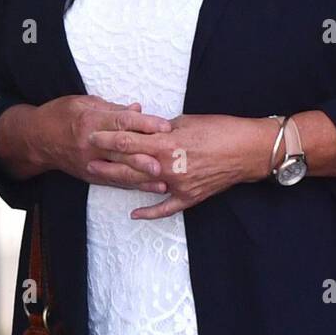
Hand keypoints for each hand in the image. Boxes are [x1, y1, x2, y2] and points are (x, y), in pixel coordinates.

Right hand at [39, 94, 173, 192]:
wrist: (35, 139)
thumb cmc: (60, 115)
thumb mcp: (83, 102)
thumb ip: (112, 108)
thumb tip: (138, 109)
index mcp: (90, 120)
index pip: (122, 122)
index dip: (145, 124)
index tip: (165, 126)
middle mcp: (90, 143)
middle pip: (123, 148)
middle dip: (148, 152)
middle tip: (170, 156)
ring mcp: (89, 162)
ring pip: (120, 169)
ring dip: (143, 175)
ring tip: (164, 179)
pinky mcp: (89, 175)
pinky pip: (113, 181)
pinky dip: (132, 185)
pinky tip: (148, 188)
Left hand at [87, 114, 271, 219]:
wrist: (249, 150)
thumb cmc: (221, 129)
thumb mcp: (188, 121)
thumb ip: (163, 128)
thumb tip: (147, 130)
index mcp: (167, 144)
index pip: (128, 141)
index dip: (107, 138)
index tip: (92, 135)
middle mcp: (168, 166)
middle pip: (129, 165)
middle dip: (106, 160)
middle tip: (85, 156)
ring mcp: (178, 185)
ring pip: (142, 185)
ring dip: (119, 181)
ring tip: (99, 176)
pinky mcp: (189, 197)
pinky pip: (165, 208)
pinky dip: (149, 212)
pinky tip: (134, 213)